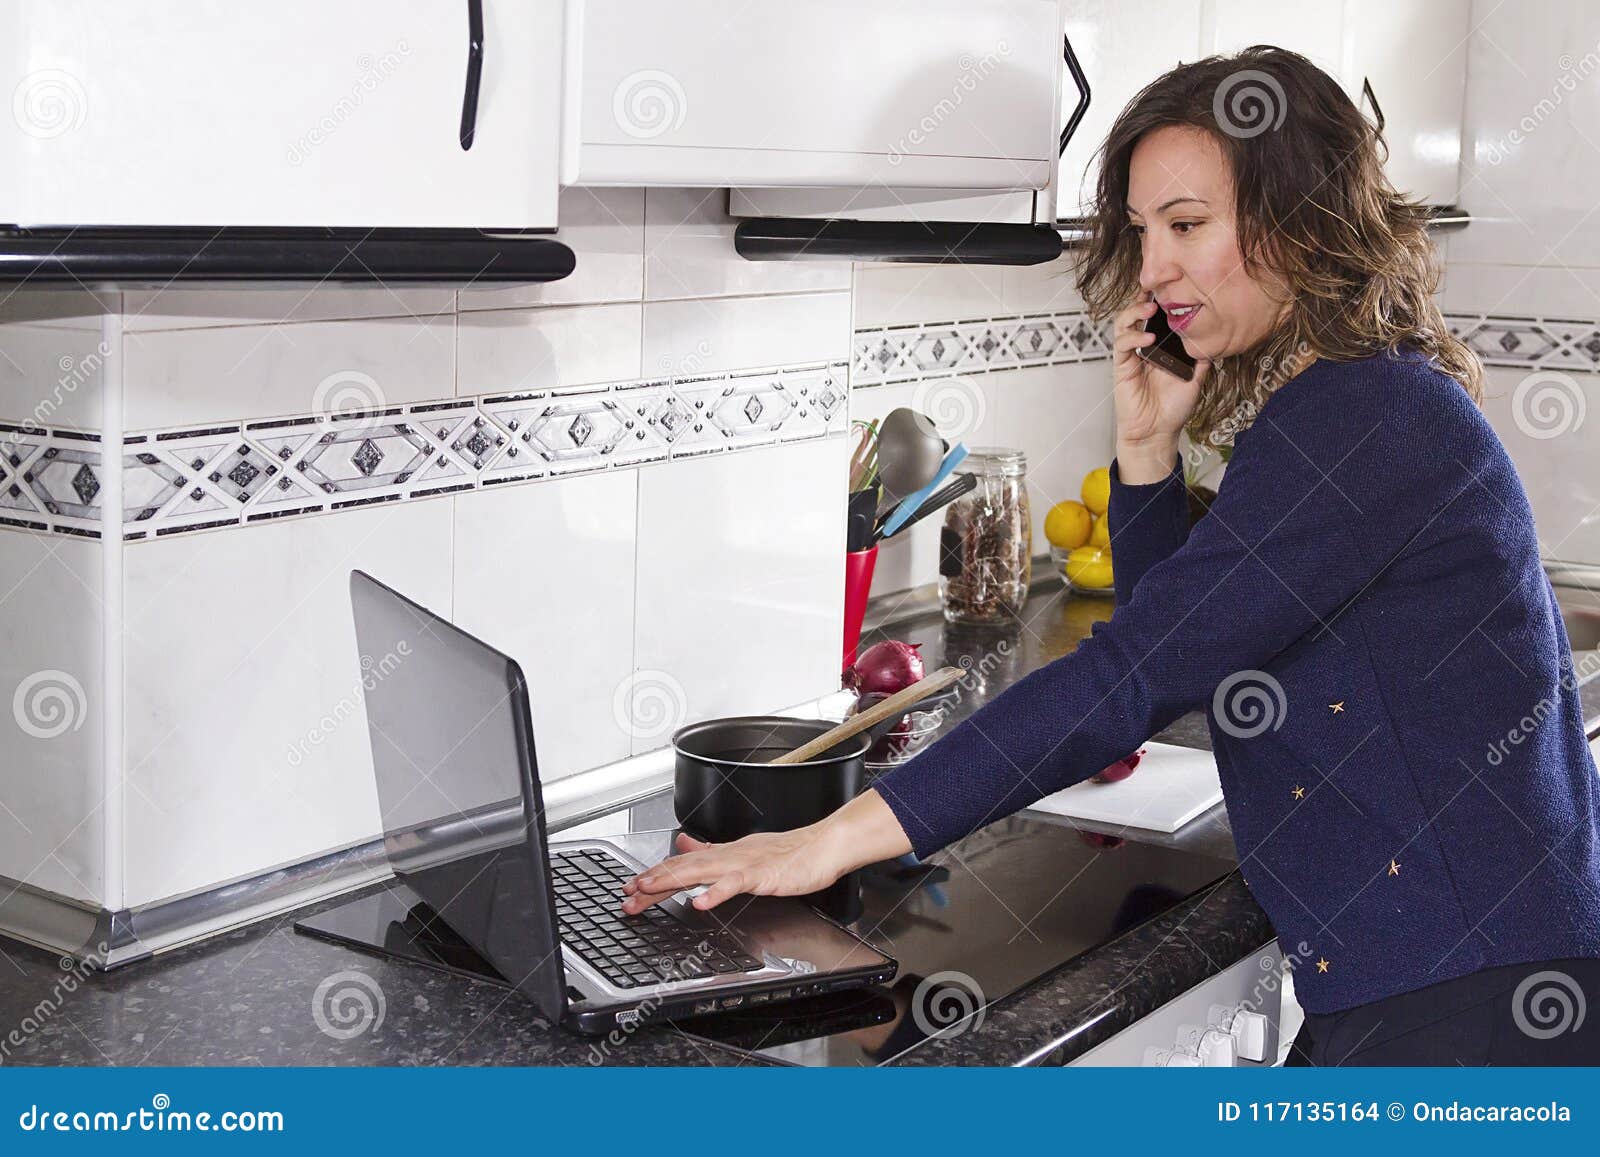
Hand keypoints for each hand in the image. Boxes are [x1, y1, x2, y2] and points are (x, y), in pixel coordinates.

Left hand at [620, 829, 846, 913]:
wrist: (823, 847)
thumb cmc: (791, 854)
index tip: (632, 888)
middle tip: (627, 894)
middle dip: (653, 881)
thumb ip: (713, 850)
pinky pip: (735, 883)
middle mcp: (729, 855)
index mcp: (724, 854)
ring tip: (648, 890)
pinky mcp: (762, 874)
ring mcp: (744, 863)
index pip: (683, 864)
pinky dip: (715, 893)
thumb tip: (685, 844)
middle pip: (684, 868)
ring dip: (672, 881)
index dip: (655, 875)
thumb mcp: (744, 850)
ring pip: (701, 871)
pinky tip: (699, 902)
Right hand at [1112, 292, 1210, 478]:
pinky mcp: (1121, 367)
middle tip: (1156, 288)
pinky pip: (1122, 346)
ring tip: (1149, 309)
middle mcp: (1144, 348)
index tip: (1170, 285)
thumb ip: (1202, 359)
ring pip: (1124, 324)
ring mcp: (1131, 356)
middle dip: (1144, 297)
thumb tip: (1215, 340)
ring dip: (1134, 312)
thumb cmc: (1173, 409)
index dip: (1159, 300)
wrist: (1157, 432)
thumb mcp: (1196, 379)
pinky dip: (1133, 338)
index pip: (1157, 317)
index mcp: (1160, 347)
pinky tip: (1146, 339)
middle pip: (1137, 314)